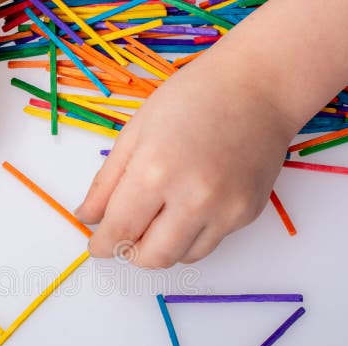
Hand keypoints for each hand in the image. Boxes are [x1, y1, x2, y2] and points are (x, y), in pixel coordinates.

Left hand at [76, 56, 297, 267]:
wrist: (260, 86)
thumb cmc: (193, 98)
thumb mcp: (135, 131)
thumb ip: (106, 182)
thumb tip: (87, 218)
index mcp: (155, 171)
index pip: (120, 231)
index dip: (102, 245)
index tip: (98, 244)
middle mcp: (192, 198)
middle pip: (151, 258)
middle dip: (130, 253)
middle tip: (125, 236)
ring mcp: (225, 210)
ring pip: (181, 258)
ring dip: (161, 248)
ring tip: (157, 219)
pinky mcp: (247, 214)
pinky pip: (209, 243)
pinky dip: (191, 235)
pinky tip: (190, 205)